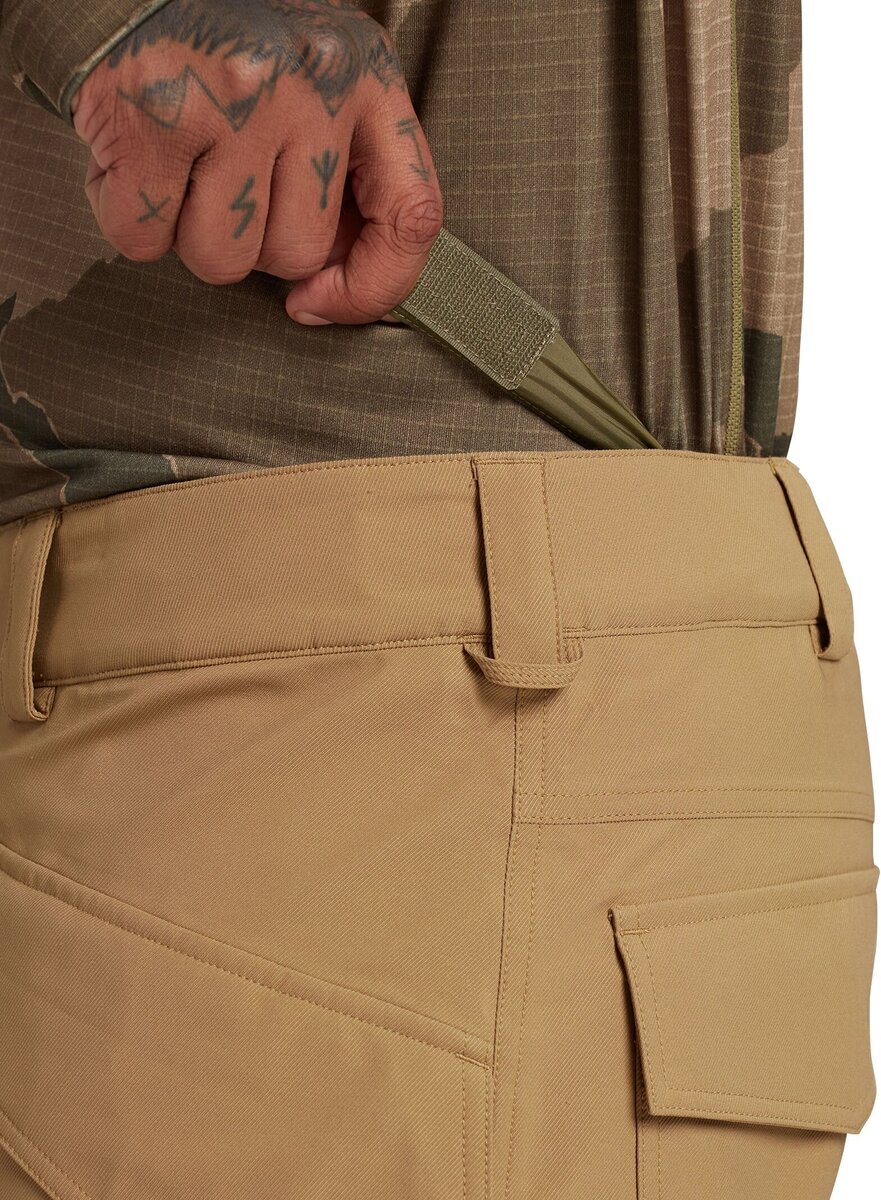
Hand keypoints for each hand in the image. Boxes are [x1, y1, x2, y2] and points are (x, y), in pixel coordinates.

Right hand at [69, 0, 442, 324]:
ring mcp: (234, 98)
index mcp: (368, 77)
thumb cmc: (228, 50)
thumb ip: (348, 177)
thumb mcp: (317, 89)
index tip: (316, 301)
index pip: (410, 218)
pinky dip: (129, 220)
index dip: (371, 287)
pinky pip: (143, 237)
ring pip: (221, 258)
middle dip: (251, 243)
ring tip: (179, 167)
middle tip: (222, 179)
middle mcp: (311, 82)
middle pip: (296, 254)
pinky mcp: (154, 115)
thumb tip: (333, 283)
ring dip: (187, 236)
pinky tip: (135, 165)